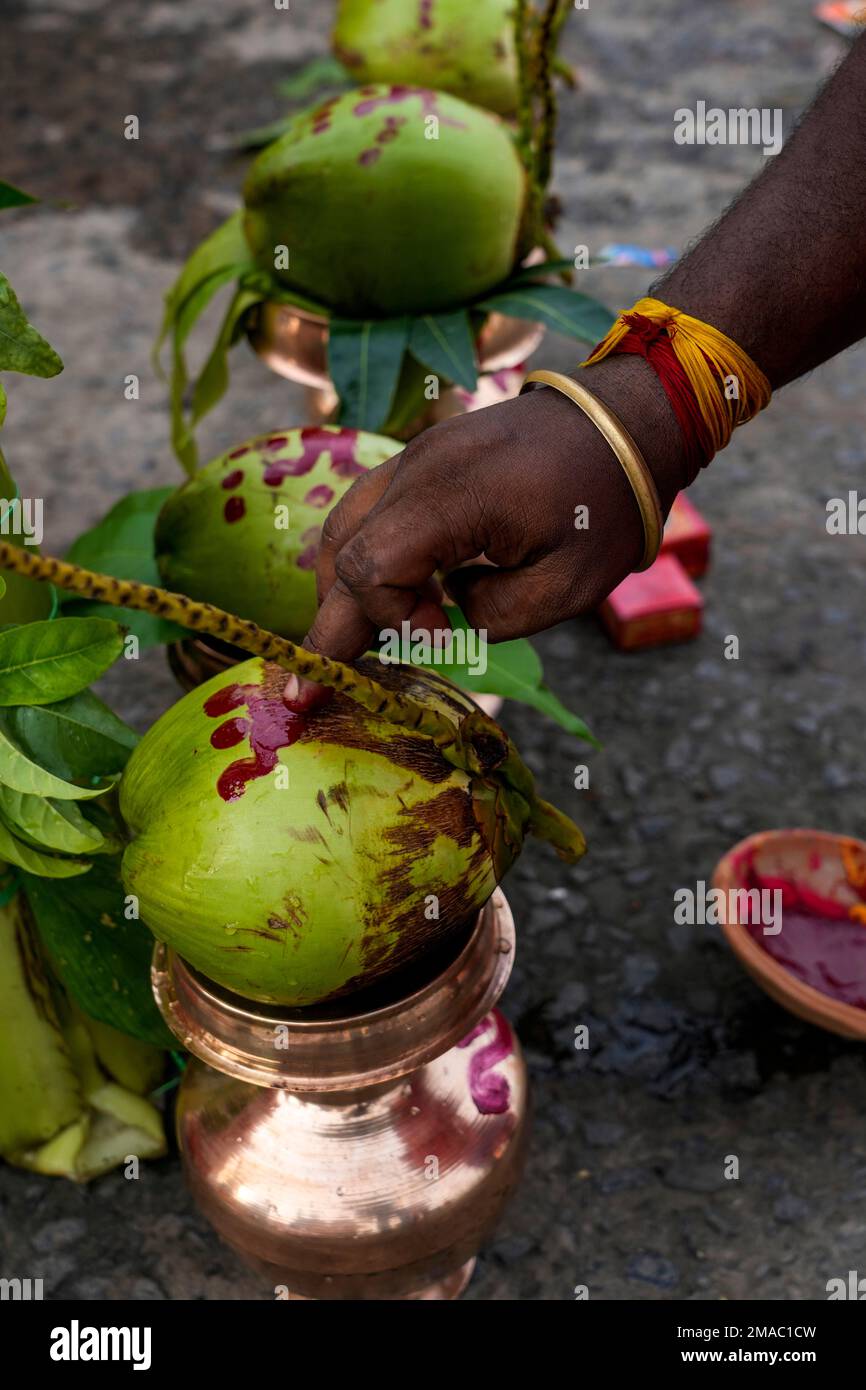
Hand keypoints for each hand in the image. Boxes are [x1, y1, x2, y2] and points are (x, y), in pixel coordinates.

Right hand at [305, 355, 687, 662]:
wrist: (626, 422)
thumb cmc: (605, 507)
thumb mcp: (565, 588)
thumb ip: (492, 619)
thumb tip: (443, 617)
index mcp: (451, 497)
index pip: (371, 568)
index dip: (390, 618)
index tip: (437, 636)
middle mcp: (417, 468)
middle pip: (341, 548)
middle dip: (335, 617)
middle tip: (321, 679)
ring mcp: (415, 455)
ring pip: (344, 524)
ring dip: (345, 583)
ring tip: (356, 635)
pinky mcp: (424, 455)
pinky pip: (370, 506)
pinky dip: (366, 552)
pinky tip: (391, 590)